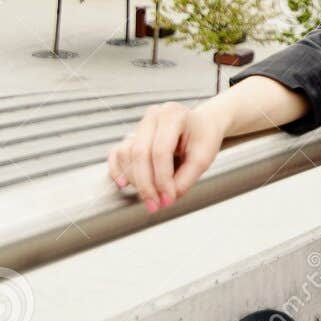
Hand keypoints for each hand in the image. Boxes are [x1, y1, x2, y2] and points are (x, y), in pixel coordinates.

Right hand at [107, 100, 226, 212]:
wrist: (202, 126)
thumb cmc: (203, 138)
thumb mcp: (203, 159)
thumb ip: (185, 179)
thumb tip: (165, 199)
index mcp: (173, 115)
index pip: (161, 151)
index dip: (162, 179)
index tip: (168, 199)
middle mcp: (153, 116)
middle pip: (140, 153)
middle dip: (146, 184)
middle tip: (155, 205)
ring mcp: (140, 124)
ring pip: (127, 155)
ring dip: (135, 180)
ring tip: (150, 197)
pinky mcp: (132, 136)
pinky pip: (117, 153)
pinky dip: (117, 170)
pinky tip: (124, 185)